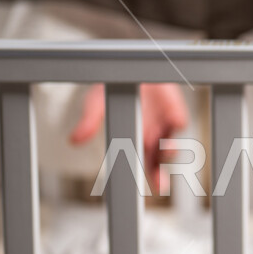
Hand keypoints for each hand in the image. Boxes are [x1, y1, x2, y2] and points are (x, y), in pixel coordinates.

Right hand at [70, 83, 189, 179]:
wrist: (130, 65)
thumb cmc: (113, 88)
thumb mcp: (96, 103)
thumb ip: (89, 121)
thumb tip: (74, 140)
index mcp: (133, 141)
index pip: (137, 166)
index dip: (137, 178)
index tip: (135, 187)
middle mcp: (151, 138)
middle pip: (157, 164)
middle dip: (159, 176)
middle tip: (160, 184)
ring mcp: (164, 125)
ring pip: (171, 147)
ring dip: (169, 152)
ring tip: (166, 149)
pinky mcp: (174, 110)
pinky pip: (178, 122)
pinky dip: (176, 125)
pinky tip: (174, 123)